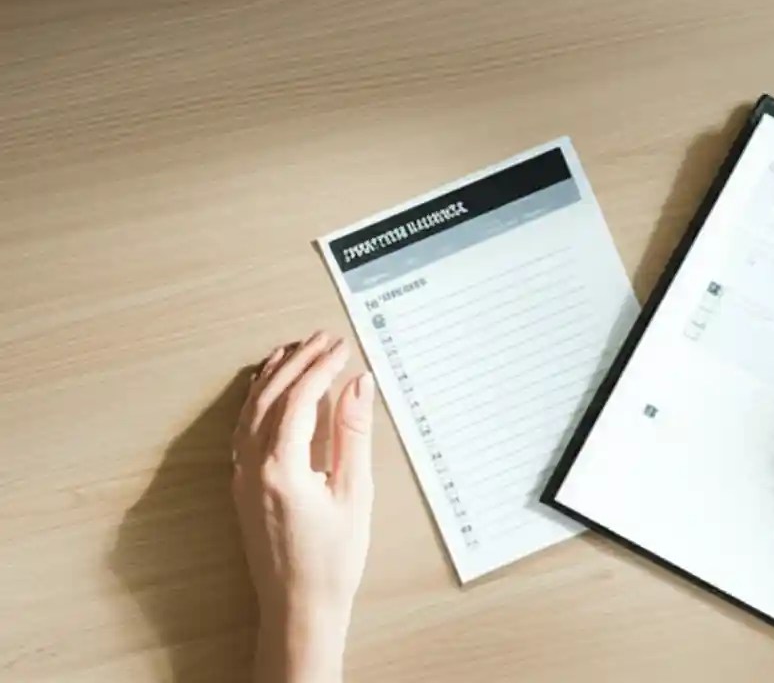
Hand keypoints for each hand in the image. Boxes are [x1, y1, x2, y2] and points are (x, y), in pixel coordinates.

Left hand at [232, 331, 375, 682]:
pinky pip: (243, 429)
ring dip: (273, 377)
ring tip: (295, 350)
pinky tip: (270, 391)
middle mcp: (252, 467)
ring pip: (250, 410)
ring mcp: (242, 476)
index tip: (342, 348)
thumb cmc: (331, 560)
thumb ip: (353, 434)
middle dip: (297, 362)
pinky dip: (258, 401)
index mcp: (280, 468)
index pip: (299, 399)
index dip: (321, 368)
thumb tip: (358, 386)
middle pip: (270, 397)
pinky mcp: (242, 486)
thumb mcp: (353, 493)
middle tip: (323, 339)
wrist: (299, 607)